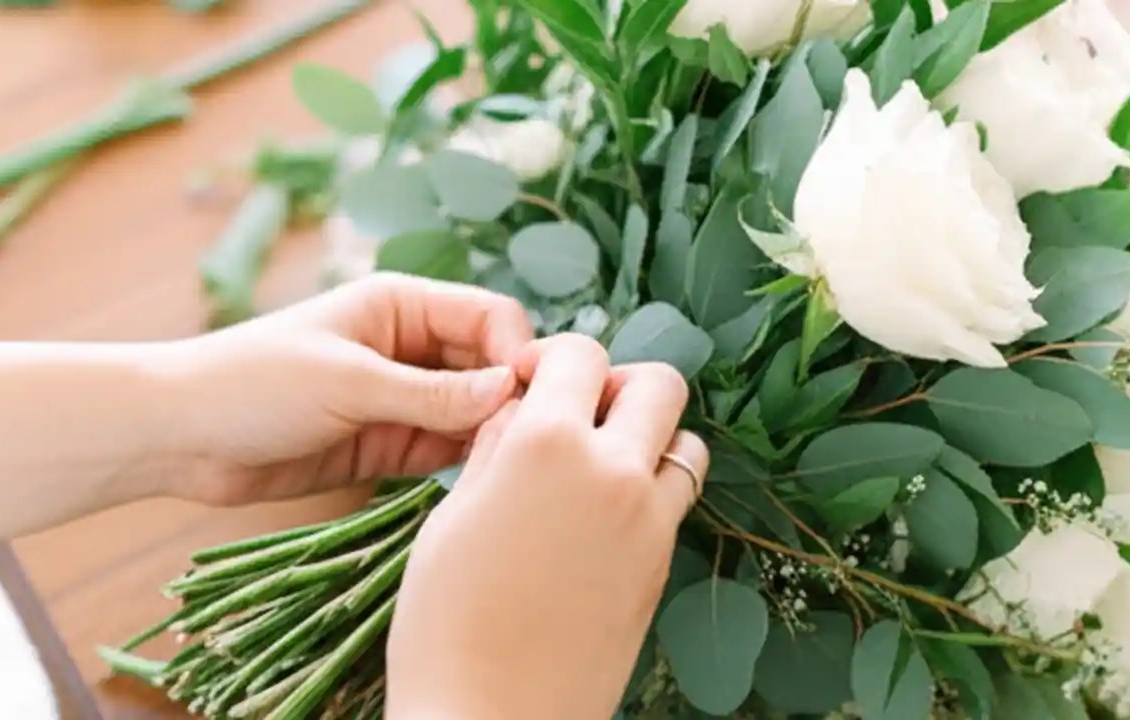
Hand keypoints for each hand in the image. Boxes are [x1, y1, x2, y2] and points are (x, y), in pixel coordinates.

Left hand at [158, 273, 532, 505]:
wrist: (180, 436)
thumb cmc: (254, 383)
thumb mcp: (349, 382)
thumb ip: (432, 394)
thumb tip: (511, 391)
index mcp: (401, 305)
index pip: (489, 315)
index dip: (516, 351)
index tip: (525, 396)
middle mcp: (410, 346)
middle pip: (488, 363)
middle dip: (508, 396)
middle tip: (523, 441)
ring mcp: (400, 398)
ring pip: (471, 411)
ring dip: (488, 433)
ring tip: (503, 466)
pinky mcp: (386, 444)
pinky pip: (443, 449)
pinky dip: (462, 462)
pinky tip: (475, 481)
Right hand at [386, 334, 709, 719]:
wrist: (489, 719)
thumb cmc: (443, 622)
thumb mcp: (452, 515)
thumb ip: (497, 447)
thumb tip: (521, 410)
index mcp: (548, 444)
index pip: (580, 354)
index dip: (552, 357)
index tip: (528, 380)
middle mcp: (613, 471)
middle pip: (659, 384)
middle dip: (619, 384)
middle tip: (578, 413)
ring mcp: (649, 522)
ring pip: (685, 443)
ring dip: (650, 437)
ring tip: (599, 465)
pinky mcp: (662, 567)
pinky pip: (676, 501)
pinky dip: (654, 488)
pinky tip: (605, 515)